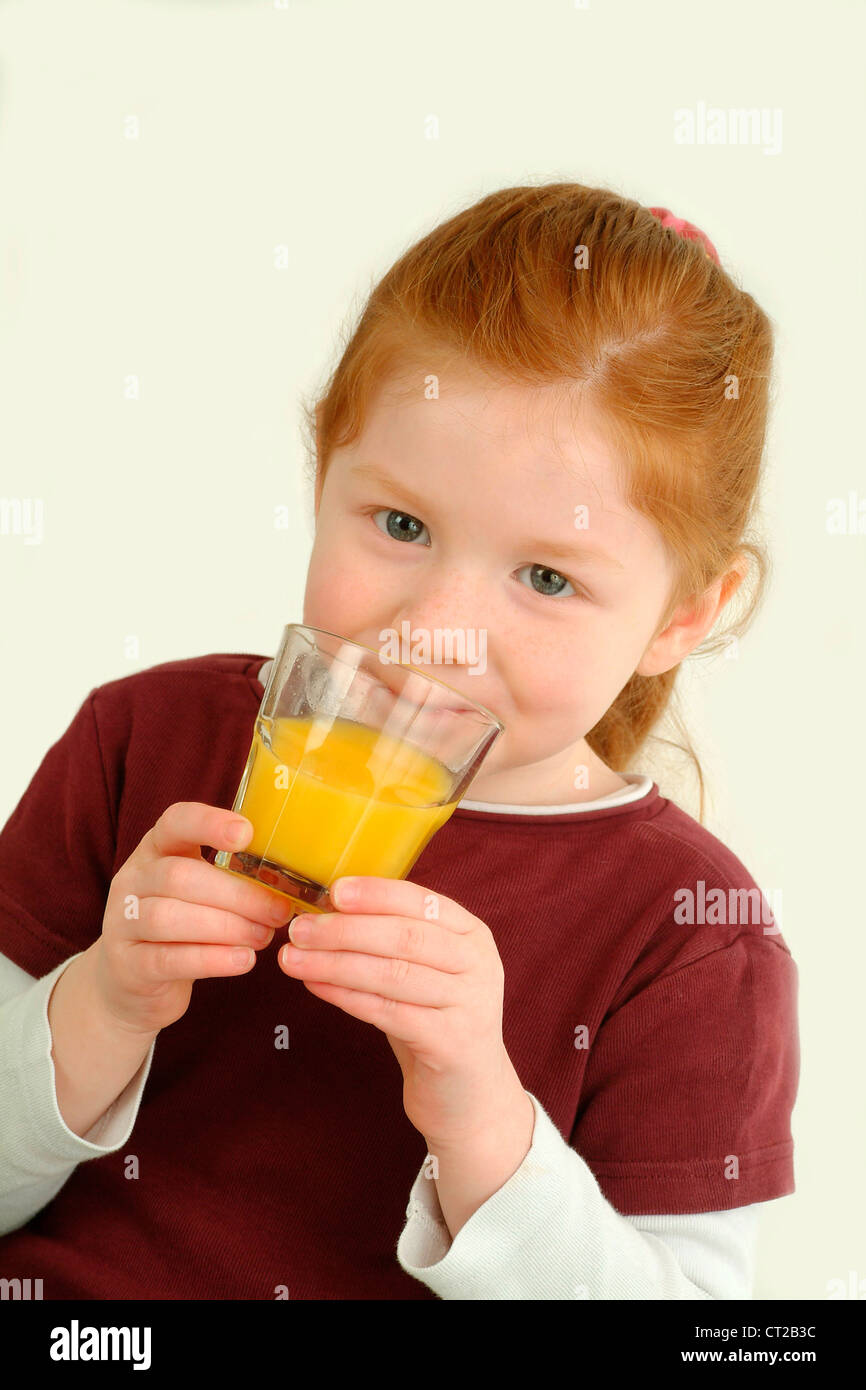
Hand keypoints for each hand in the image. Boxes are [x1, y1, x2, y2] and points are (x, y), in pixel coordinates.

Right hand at [93, 802, 292, 1034]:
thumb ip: (232, 878)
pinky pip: (168, 959)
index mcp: (156, 850)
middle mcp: (133, 880)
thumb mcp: (199, 892)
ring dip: (226, 927)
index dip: (209, 823)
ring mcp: (122, 924)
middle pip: (179, 876)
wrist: (132, 983)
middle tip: (278, 912)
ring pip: (169, 917)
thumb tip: (292, 882)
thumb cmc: (182, 928)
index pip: (175, 822)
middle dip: (237, 894)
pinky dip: (211, 960)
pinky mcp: (128, 966)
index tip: (247, 834)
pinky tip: (243, 961)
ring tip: (263, 937)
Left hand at [277, 874, 525, 1148]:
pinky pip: (390, 1013)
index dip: (377, 894)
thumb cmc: (432, 1019)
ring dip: (336, 963)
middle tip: (299, 929)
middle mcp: (479, 964)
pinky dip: (347, 997)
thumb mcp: (424, 970)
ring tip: (293, 959)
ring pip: (394, 974)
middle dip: (345, 930)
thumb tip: (327, 908)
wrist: (468, 1093)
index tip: (333, 891)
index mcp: (472, 935)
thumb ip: (391, 939)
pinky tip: (316, 987)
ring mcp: (471, 1004)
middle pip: (405, 937)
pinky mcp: (453, 1042)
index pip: (422, 902)